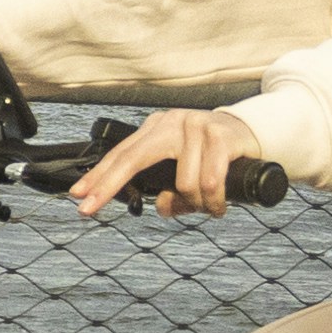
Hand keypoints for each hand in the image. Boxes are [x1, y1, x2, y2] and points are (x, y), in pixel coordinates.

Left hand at [71, 107, 264, 217]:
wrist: (253, 134)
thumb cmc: (215, 157)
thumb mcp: (186, 173)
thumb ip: (170, 192)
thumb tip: (161, 208)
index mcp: (158, 129)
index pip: (122, 155)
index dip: (98, 177)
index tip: (77, 196)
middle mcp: (172, 123)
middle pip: (131, 159)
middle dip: (107, 186)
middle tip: (86, 210)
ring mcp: (195, 126)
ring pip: (183, 183)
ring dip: (197, 204)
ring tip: (209, 206)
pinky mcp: (220, 135)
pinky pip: (209, 181)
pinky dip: (214, 201)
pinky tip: (218, 207)